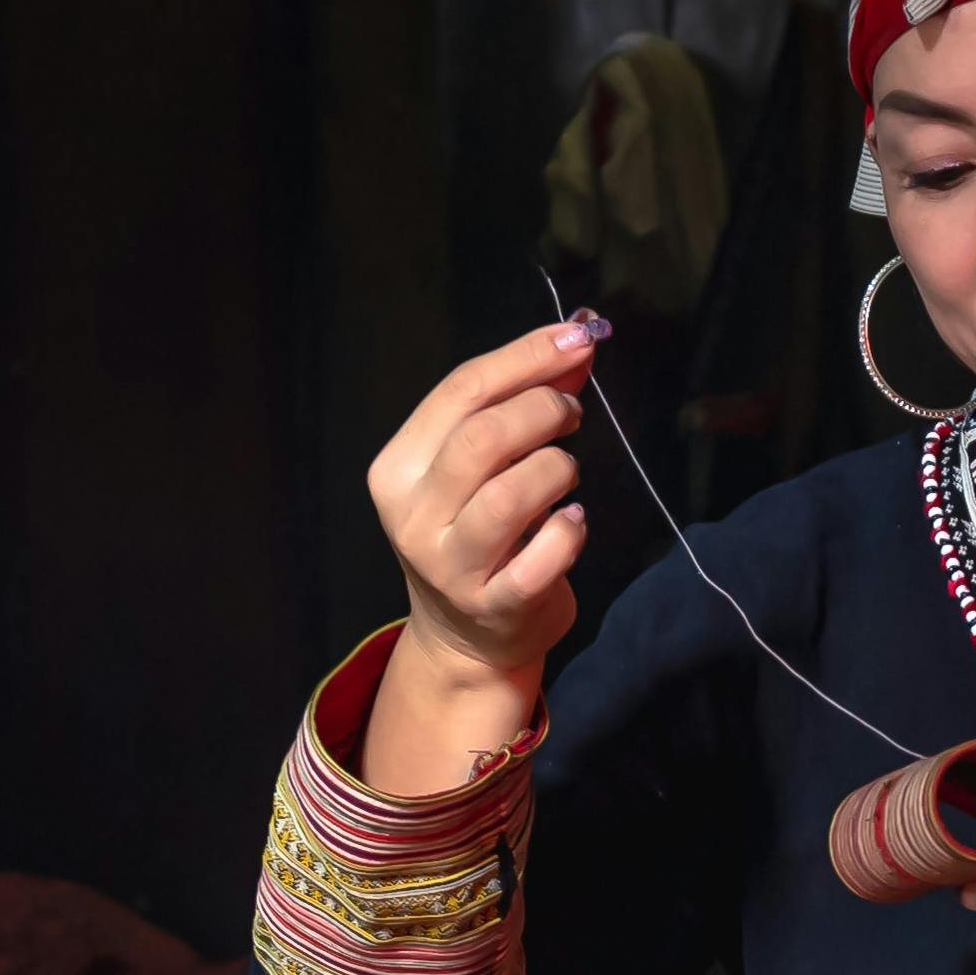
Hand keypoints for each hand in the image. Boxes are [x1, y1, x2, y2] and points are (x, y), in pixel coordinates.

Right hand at [358, 316, 603, 784]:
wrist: (467, 636)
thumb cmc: (478, 532)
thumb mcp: (481, 465)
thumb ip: (518, 400)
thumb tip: (577, 337)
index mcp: (398, 467)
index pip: (461, 390)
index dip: (526, 357)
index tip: (577, 337)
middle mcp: (414, 515)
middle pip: (481, 439)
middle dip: (542, 410)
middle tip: (571, 413)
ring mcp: (451, 566)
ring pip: (508, 495)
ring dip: (557, 468)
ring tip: (567, 471)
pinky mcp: (495, 605)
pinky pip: (540, 559)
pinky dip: (569, 530)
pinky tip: (573, 521)